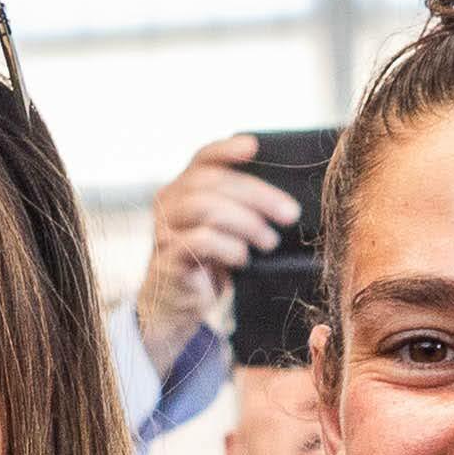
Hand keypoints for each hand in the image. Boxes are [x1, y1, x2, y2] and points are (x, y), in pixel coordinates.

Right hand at [133, 133, 299, 373]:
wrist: (173, 307)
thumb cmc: (205, 265)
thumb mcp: (222, 231)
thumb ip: (236, 208)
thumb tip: (284, 203)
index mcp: (181, 189)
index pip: (202, 158)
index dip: (227, 149)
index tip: (254, 147)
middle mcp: (168, 204)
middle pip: (212, 182)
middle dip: (258, 195)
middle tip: (289, 214)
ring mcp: (164, 231)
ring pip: (206, 207)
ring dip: (247, 222)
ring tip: (269, 241)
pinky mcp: (168, 259)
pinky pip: (201, 241)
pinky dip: (230, 247)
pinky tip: (242, 259)